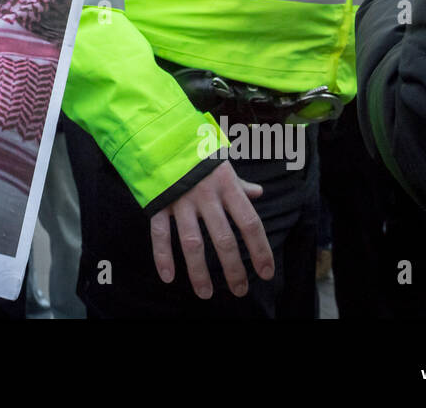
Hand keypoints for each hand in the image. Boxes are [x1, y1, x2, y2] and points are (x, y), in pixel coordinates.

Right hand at [149, 161, 273, 298]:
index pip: (249, 223)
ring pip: (192, 242)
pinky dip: (162, 256)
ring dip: (199, 271)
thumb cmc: (195, 151)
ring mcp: (181, 201)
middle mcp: (206, 195)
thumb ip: (239, 184)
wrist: (159, 132)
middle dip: (233, 268)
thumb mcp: (222, 163)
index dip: (260, 249)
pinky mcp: (159, 203)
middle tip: (239, 290)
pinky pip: (160, 234)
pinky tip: (168, 276)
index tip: (266, 272)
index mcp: (226, 185)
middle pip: (223, 239)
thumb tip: (258, 194)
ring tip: (206, 293)